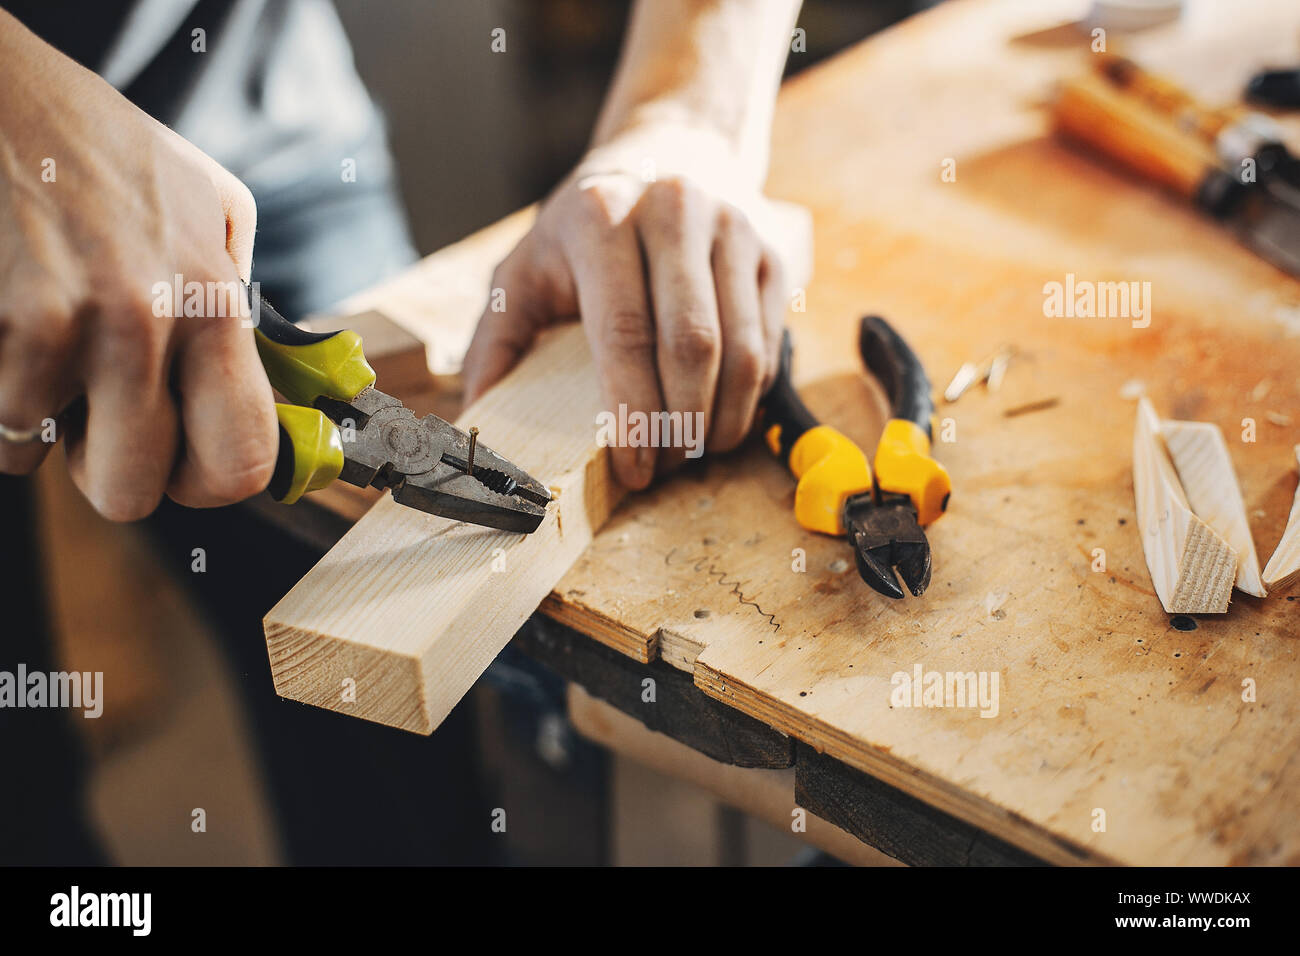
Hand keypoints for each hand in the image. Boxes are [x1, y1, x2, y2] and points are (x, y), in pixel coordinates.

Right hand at [0, 13, 276, 519]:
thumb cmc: (102, 148)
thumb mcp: (212, 206)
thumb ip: (238, 296)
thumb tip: (269, 384)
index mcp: (215, 304)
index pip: (241, 463)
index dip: (206, 484)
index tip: (185, 467)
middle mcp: (145, 322)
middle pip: (131, 492)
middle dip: (109, 469)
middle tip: (95, 418)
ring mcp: (60, 323)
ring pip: (36, 454)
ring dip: (35, 416)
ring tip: (41, 338)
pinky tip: (6, 323)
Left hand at [462, 122, 790, 489]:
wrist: (670, 151)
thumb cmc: (587, 228)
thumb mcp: (526, 267)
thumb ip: (496, 340)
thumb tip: (479, 417)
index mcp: (601, 215)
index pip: (624, 331)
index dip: (632, 412)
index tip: (632, 467)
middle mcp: (674, 211)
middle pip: (693, 345)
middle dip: (680, 425)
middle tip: (661, 468)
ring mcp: (732, 229)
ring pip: (743, 352)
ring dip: (721, 421)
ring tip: (692, 453)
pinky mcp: (771, 253)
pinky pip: (769, 344)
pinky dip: (747, 397)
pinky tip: (718, 415)